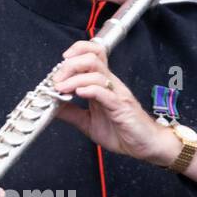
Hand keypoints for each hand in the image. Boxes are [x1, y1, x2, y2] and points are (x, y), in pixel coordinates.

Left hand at [53, 40, 170, 163]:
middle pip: (91, 58)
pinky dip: (89, 89)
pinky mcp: (121, 106)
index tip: (60, 62)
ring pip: (96, 72)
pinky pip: (105, 92)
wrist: (145, 145)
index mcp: (103, 84)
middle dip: (69, 65)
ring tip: (62, 88)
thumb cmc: (121, 131)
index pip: (93, 54)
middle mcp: (110, 84)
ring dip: (74, 78)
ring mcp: (117, 94)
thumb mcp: (87, 122)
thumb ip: (70, 112)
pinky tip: (79, 93)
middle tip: (56, 80)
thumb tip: (51, 105)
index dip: (76, 51)